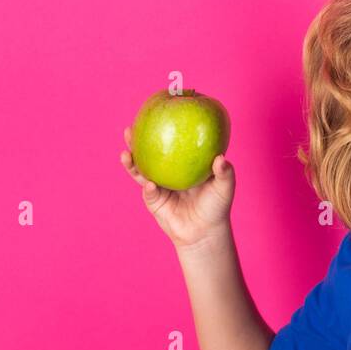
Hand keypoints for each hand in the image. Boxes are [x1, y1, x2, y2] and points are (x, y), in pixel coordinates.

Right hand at [120, 125, 234, 249]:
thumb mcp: (224, 188)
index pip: (169, 142)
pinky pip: (149, 193)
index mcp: (182, 163)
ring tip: (125, 153)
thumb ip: (225, 173)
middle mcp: (167, 171)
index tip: (155, 116)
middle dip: (136, 141)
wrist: (204, 233)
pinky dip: (148, 188)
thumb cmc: (217, 207)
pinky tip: (150, 184)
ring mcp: (158, 185)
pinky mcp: (153, 201)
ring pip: (141, 171)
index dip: (161, 129)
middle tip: (129, 129)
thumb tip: (221, 158)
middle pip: (148, 152)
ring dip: (131, 162)